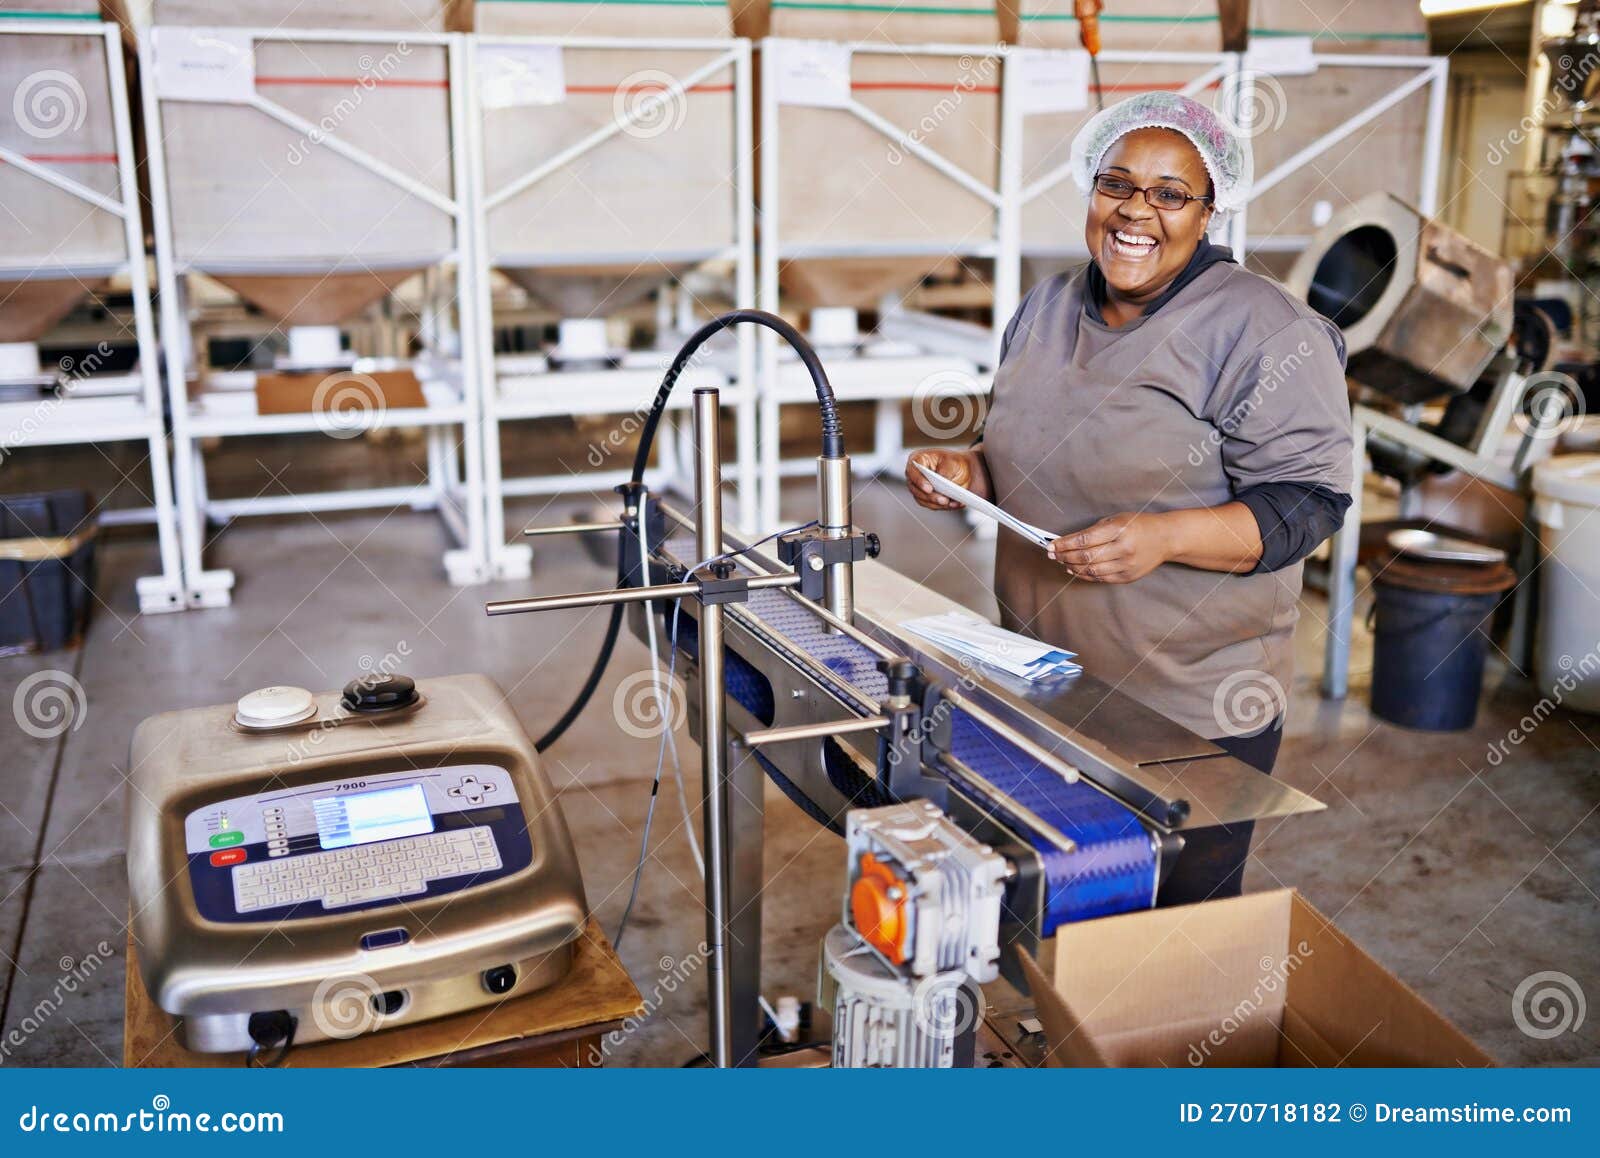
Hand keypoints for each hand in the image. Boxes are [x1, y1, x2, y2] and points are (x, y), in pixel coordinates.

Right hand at [905, 449, 987, 510]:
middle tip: (943, 500)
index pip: (913, 471)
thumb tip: (943, 480)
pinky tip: (952, 504)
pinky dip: (941, 506)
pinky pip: (931, 505)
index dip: (920, 481)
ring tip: (949, 503)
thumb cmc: (954, 462)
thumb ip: (946, 470)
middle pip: (916, 489)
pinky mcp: (926, 498)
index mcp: (918, 460)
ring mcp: (919, 488)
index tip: (929, 489)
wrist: (962, 470)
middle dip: (930, 496)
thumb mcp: (952, 461)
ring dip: (936, 503)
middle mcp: (916, 475)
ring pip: (922, 499)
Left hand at [1048, 512, 1173, 583]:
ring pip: (1091, 570)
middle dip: (1064, 556)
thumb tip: (1068, 541)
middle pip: (1085, 557)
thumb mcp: (1117, 519)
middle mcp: (1123, 548)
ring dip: (1072, 566)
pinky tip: (1075, 569)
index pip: (1084, 539)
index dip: (1064, 544)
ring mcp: (1126, 564)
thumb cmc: (1138, 525)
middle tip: (1052, 554)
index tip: (1051, 545)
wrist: (1166, 538)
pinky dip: (1085, 575)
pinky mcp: (1128, 577)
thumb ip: (1094, 531)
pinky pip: (1100, 578)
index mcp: (1119, 529)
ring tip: (1062, 561)